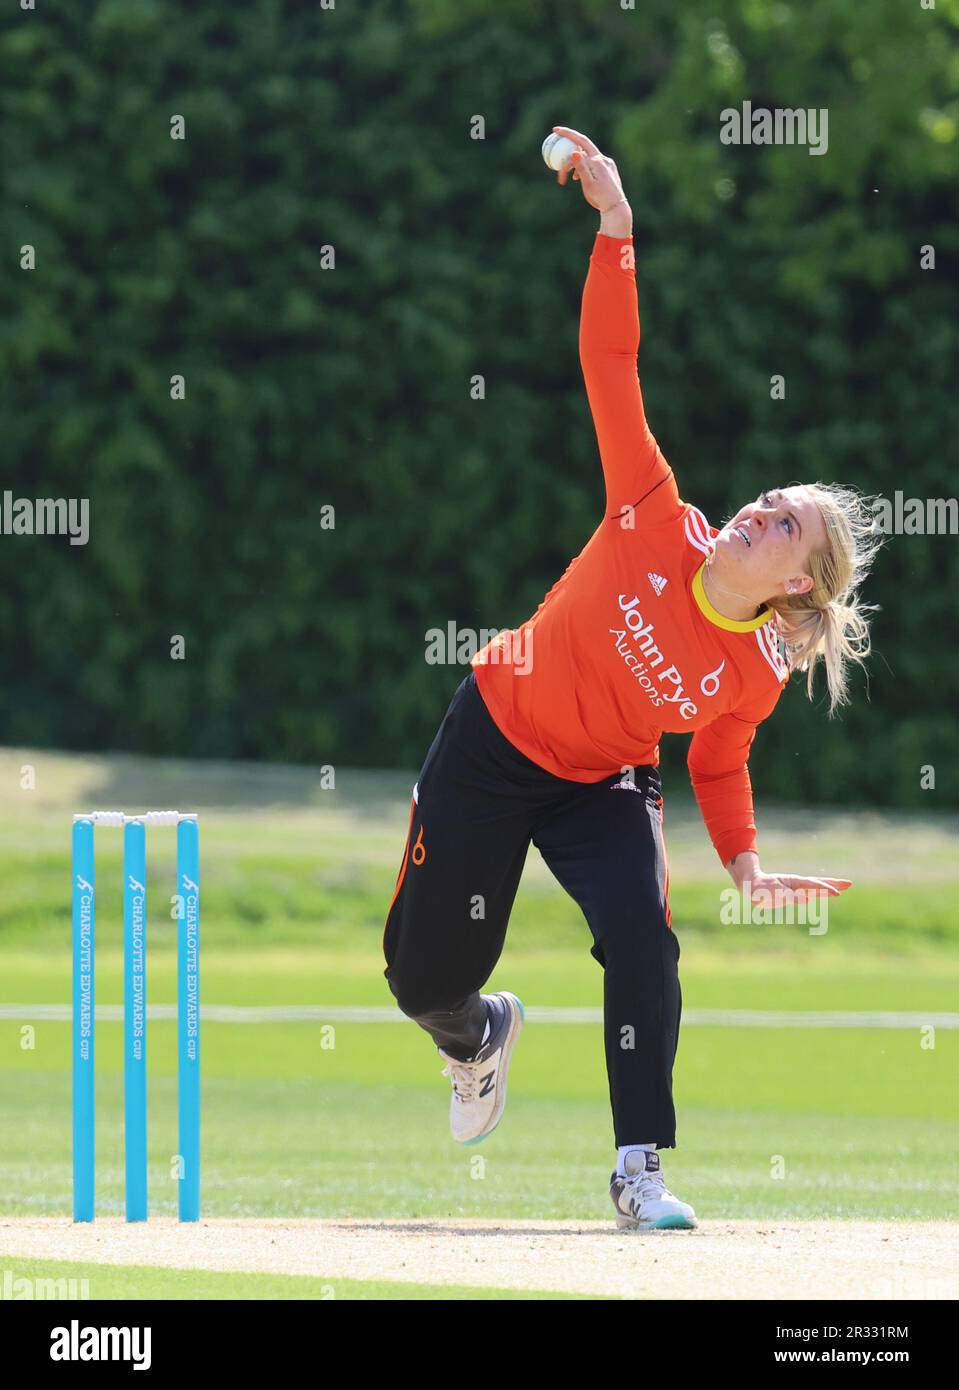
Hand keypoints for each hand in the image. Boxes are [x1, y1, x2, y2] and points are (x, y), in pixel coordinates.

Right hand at [550, 126, 627, 214]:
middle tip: (558, 135)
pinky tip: (579, 178)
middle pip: (583, 144)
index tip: (555, 131)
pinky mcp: (609, 168)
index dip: (567, 134)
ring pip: (587, 156)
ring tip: (571, 179)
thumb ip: (581, 167)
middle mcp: (603, 159)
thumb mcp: (588, 184)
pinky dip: (584, 166)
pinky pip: (593, 162)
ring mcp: (607, 162)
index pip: (579, 143)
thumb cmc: (600, 198)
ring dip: (576, 162)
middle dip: (570, 138)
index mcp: (596, 161)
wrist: (616, 208)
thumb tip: (574, 152)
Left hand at [736, 870, 852, 905]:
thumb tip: (805, 900)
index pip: (814, 885)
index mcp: (794, 882)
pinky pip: (807, 895)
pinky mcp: (790, 895)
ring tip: (841, 890)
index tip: (838, 893)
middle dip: (834, 884)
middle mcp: (797, 884)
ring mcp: (794, 889)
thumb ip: (789, 896)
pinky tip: (822, 897)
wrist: (749, 886)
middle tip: (850, 883)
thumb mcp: (773, 893)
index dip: (826, 889)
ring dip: (828, 889)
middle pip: (819, 884)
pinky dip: (817, 895)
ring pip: (815, 889)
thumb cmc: (759, 888)